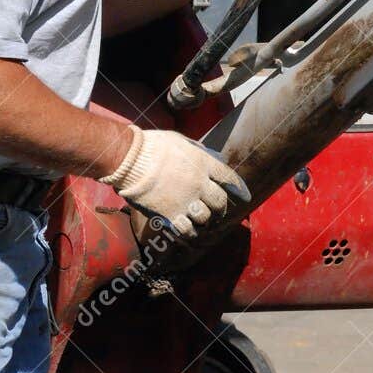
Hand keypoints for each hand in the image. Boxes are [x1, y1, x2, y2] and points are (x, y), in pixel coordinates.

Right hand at [100, 126, 249, 241]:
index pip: (228, 177)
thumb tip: (202, 155)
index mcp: (203, 163)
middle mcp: (199, 183)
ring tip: (200, 221)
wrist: (129, 160)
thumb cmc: (150, 145)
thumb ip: (194, 150)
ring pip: (206, 218)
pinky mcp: (171, 214)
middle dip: (221, 208)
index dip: (238, 187)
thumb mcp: (178, 140)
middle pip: (220, 201)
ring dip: (205, 220)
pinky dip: (190, 232)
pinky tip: (189, 233)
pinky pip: (188, 230)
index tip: (243, 195)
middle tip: (217, 211)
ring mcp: (186, 200)